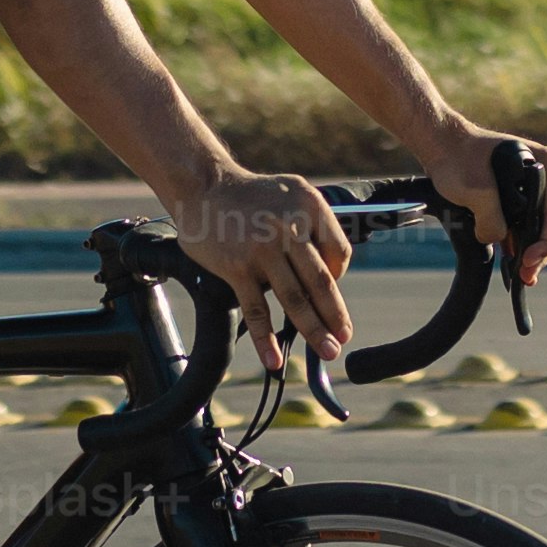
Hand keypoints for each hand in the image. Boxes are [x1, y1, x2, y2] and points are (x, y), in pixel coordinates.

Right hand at [172, 166, 353, 364]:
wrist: (204, 187)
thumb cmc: (252, 197)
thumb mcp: (292, 194)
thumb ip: (313, 229)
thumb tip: (329, 279)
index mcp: (309, 206)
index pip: (339, 253)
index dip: (338, 277)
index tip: (328, 294)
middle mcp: (289, 225)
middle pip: (320, 282)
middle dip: (335, 316)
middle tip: (343, 339)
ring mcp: (262, 248)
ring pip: (294, 299)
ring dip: (313, 330)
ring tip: (327, 351)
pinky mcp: (237, 267)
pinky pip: (257, 310)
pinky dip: (266, 339)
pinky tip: (273, 359)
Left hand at [432, 124, 546, 282]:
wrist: (440, 144)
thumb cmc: (458, 157)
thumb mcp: (477, 191)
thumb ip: (492, 221)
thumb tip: (497, 240)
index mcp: (545, 163)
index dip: (544, 243)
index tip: (530, 261)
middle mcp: (545, 173)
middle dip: (539, 253)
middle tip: (527, 278)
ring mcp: (532, 185)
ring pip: (537, 225)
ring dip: (530, 251)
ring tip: (523, 276)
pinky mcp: (516, 195)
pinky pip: (524, 223)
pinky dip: (520, 242)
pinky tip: (514, 260)